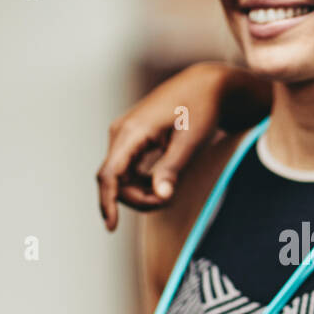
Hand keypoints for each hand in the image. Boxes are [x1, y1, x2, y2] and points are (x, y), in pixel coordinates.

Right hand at [97, 62, 268, 231]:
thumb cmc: (202, 109)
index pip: (109, 174)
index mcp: (131, 132)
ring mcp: (125, 135)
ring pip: (121, 178)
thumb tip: (161, 197)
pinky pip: (128, 170)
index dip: (108, 203)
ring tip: (170, 190)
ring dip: (141, 192)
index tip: (112, 227)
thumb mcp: (191, 141)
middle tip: (169, 199)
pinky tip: (162, 183)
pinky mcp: (132, 140)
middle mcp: (121, 132)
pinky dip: (142, 183)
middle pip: (115, 181)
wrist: (206, 86)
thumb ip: (173, 169)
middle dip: (138, 198)